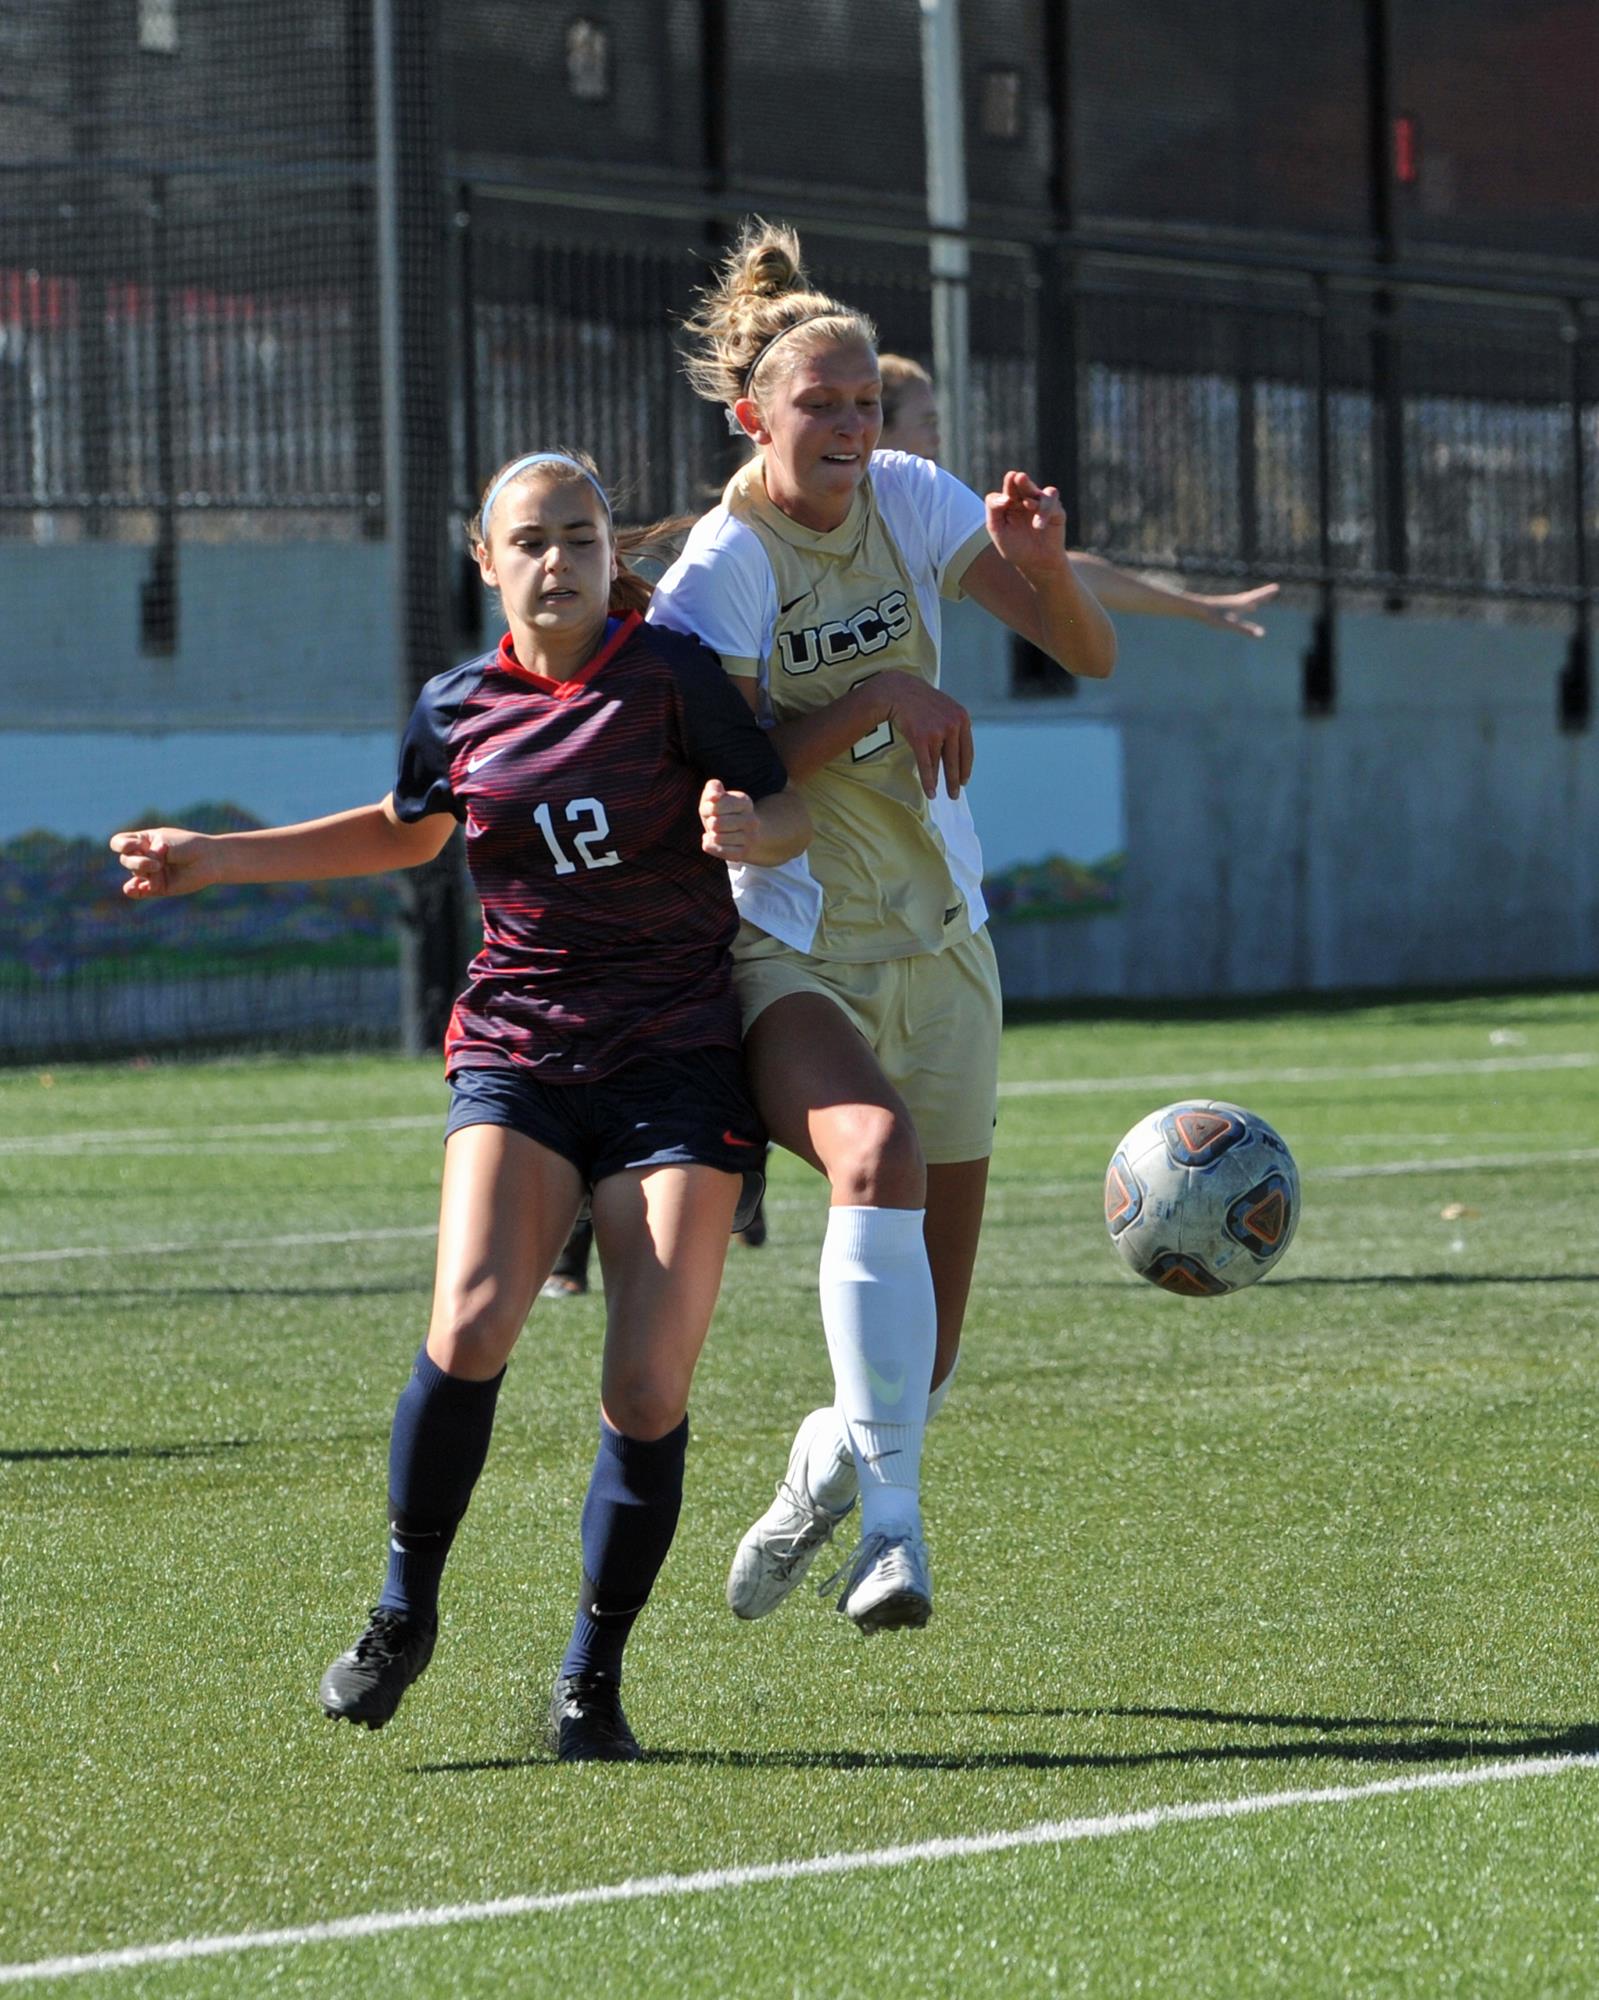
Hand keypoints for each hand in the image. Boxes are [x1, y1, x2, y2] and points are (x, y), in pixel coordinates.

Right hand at [109, 827, 212, 898]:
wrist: (209, 859)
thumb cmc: (188, 845)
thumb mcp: (163, 842)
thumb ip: (147, 855)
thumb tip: (137, 880)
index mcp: (144, 841)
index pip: (119, 843)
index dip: (122, 845)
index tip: (136, 845)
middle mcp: (144, 856)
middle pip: (125, 859)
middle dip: (138, 860)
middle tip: (157, 862)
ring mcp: (150, 872)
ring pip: (134, 872)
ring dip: (143, 870)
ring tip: (159, 868)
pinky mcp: (157, 887)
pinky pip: (138, 892)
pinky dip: (133, 891)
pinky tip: (134, 889)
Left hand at [698, 779, 759, 861]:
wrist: (741, 832)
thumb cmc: (722, 811)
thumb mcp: (716, 796)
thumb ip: (713, 788)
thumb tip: (714, 797)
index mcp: (745, 802)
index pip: (717, 805)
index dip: (708, 808)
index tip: (713, 809)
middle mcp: (751, 820)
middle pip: (716, 823)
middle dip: (709, 822)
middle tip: (714, 822)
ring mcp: (750, 838)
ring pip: (717, 839)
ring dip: (711, 835)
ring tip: (716, 832)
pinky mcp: (744, 853)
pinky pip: (721, 852)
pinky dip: (711, 847)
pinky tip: (711, 841)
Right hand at [872, 669, 973, 799]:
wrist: (897, 691)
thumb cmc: (920, 700)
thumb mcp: (945, 707)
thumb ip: (954, 724)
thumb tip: (958, 748)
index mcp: (962, 717)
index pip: (968, 749)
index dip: (966, 768)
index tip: (964, 780)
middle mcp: (953, 725)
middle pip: (956, 760)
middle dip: (956, 780)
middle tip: (955, 794)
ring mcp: (938, 732)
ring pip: (941, 764)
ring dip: (942, 782)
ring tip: (943, 794)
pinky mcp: (922, 739)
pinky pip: (927, 765)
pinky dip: (929, 781)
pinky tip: (931, 792)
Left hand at [985, 470, 1068, 582]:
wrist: (1036, 564)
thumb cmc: (1015, 547)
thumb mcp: (998, 530)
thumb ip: (994, 510)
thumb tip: (1004, 497)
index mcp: (1010, 502)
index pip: (1005, 490)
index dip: (1004, 493)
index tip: (1004, 503)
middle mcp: (1026, 499)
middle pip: (1022, 484)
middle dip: (1020, 481)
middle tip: (1018, 477)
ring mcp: (1042, 503)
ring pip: (1041, 492)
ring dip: (1034, 496)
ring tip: (1027, 504)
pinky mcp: (1056, 511)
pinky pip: (1053, 503)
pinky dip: (1045, 511)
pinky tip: (1038, 525)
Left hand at [1192, 583, 1279, 638]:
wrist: (1195, 608)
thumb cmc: (1212, 616)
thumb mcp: (1230, 624)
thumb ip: (1245, 629)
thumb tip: (1261, 634)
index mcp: (1240, 604)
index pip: (1257, 597)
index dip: (1266, 594)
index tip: (1276, 587)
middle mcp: (1236, 602)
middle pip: (1253, 597)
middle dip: (1263, 595)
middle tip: (1273, 590)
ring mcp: (1228, 605)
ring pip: (1244, 601)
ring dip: (1253, 600)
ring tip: (1257, 603)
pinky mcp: (1222, 608)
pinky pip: (1236, 606)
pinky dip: (1243, 606)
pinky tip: (1239, 609)